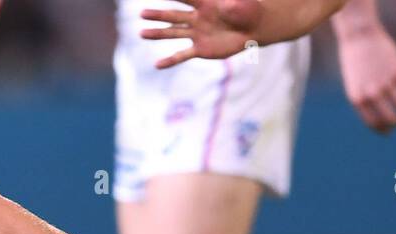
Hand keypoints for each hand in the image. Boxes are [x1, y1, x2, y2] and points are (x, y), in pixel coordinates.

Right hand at [140, 0, 264, 68]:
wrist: (253, 29)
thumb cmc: (247, 11)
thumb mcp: (240, 3)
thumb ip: (229, 5)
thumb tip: (223, 6)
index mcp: (205, 4)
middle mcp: (196, 18)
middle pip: (173, 15)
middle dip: (158, 15)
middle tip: (142, 13)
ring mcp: (197, 34)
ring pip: (174, 33)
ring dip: (158, 34)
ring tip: (142, 34)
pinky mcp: (200, 49)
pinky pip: (182, 55)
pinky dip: (170, 61)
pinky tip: (157, 65)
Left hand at [337, 26, 395, 132]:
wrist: (359, 38)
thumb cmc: (355, 61)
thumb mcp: (354, 84)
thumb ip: (364, 98)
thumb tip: (377, 113)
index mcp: (358, 100)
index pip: (373, 122)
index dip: (382, 129)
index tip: (389, 131)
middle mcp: (372, 94)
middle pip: (390, 118)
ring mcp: (386, 83)